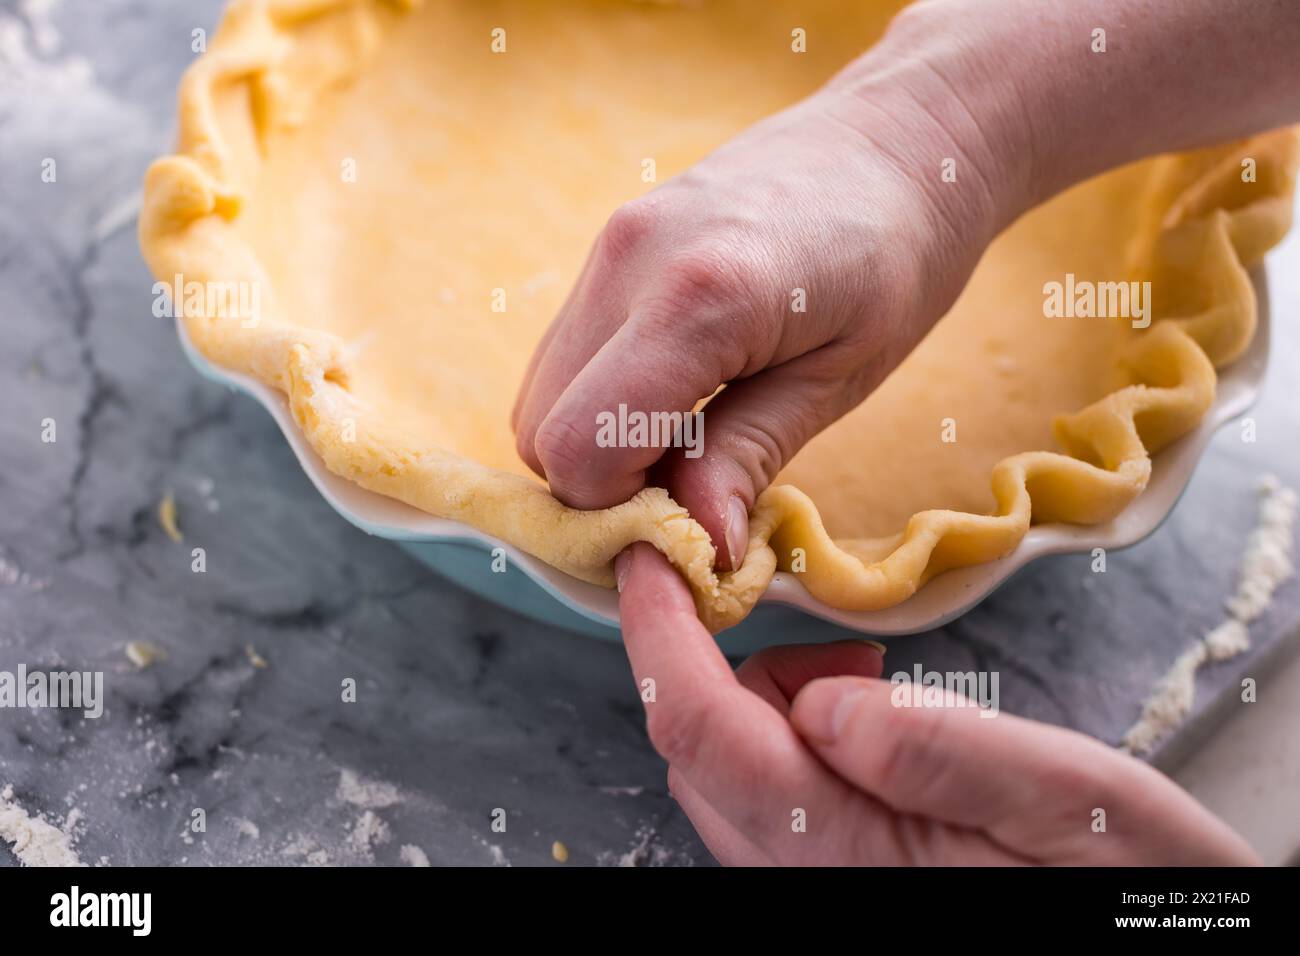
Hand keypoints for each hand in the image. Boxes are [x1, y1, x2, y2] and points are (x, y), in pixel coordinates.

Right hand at [512, 32, 1021, 570]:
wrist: (896, 141)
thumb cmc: (897, 258)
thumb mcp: (840, 377)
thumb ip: (750, 458)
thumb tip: (703, 549)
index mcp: (698, 299)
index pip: (580, 449)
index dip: (624, 511)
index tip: (692, 522)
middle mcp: (628, 263)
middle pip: (542, 433)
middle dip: (603, 484)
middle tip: (692, 485)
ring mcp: (608, 245)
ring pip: (542, 396)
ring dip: (597, 441)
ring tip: (690, 435)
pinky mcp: (607, 243)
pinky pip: (566, 355)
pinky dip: (599, 397)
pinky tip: (676, 391)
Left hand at [616, 542, 1258, 865]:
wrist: (1146, 932)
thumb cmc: (1132, 876)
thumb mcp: (1068, 800)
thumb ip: (945, 752)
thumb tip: (823, 699)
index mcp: (851, 851)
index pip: (705, 731)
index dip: (660, 634)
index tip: (649, 553)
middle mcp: (808, 876)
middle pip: (700, 750)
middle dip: (729, 667)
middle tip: (848, 649)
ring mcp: (817, 881)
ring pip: (729, 771)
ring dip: (771, 703)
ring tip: (880, 688)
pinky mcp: (836, 874)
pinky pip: (771, 793)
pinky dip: (796, 736)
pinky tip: (880, 728)